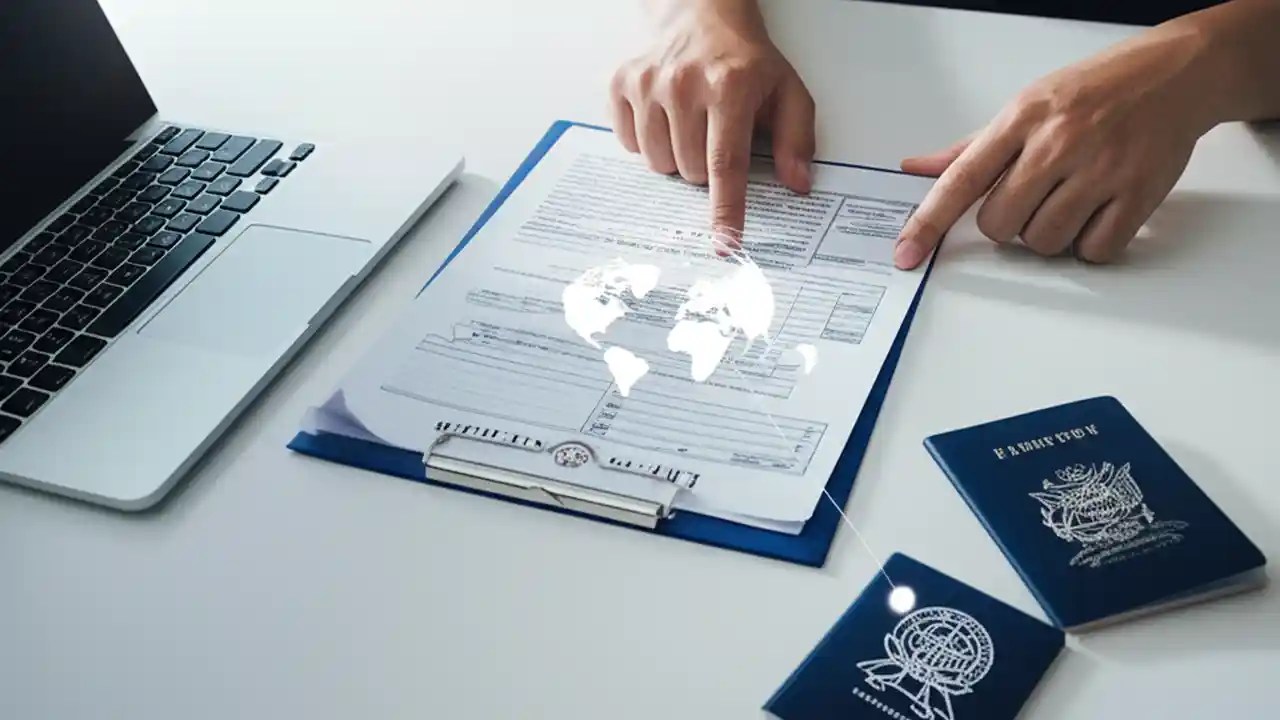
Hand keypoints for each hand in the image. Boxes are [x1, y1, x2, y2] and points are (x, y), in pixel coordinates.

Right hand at [610, 0, 814, 252]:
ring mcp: (648, 84)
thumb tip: (797, 182)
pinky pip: (629, 144)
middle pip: (690, 171)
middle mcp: (684, 84)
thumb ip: (797, 139)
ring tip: (692, 125)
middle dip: (706, 169)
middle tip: (716, 136)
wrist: (702, 16)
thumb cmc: (746, 62)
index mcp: (730, 87)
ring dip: (677, 157)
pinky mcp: (622, 85)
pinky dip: (648, 142)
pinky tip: (665, 117)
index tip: (726, 241)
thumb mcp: (788, 92)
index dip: (727, 208)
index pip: (726, 163)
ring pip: (658, 163)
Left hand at [894, 22, 1219, 268]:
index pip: (961, 180)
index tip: (906, 253)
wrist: (1175, 74)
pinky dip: (1090, 243)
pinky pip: (1094, 250)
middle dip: (1008, 222)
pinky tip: (1098, 211)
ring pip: (1044, 242)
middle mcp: (1059, 143)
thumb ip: (970, 148)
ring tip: (1070, 198)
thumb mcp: (1027, 105)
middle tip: (1033, 195)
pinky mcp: (1138, 193)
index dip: (928, 222)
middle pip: (1000, 224)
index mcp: (1022, 119)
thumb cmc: (1095, 90)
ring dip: (1049, 234)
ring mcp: (1101, 169)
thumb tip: (916, 168)